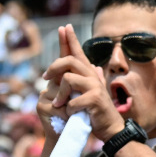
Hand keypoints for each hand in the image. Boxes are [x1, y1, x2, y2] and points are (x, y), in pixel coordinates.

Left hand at [39, 25, 121, 142]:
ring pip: (68, 79)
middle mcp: (93, 77)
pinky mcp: (94, 99)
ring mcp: (95, 87)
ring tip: (59, 105)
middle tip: (45, 77)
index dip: (71, 39)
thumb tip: (92, 65)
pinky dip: (68, 109)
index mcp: (90, 74)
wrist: (110, 129)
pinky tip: (72, 115)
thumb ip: (90, 79)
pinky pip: (72, 101)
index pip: (78, 53)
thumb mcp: (91, 93)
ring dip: (60, 94)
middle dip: (54, 67)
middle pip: (69, 61)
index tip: (64, 27)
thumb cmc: (97, 112)